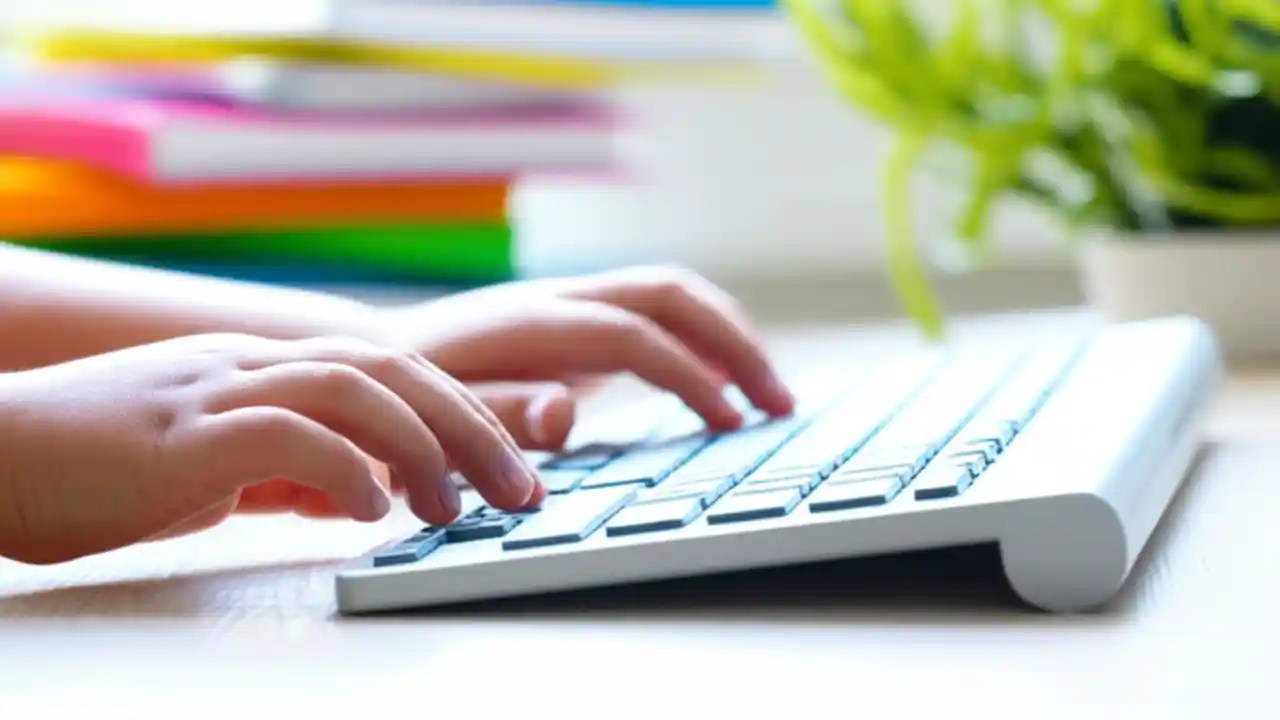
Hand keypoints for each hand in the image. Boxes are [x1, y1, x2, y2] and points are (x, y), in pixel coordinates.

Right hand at [0, 334, 543, 564]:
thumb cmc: (89, 467)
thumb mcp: (212, 467)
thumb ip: (286, 470)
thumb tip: (359, 493)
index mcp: (261, 367)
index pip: (387, 369)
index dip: (459, 412)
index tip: (505, 468)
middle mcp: (249, 364)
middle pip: (390, 368)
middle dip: (472, 425)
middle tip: (521, 489)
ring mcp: (216, 391)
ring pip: (354, 387)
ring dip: (424, 446)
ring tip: (458, 506)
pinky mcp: (182, 436)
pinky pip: (285, 436)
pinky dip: (345, 470)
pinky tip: (373, 510)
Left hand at [375, 266, 794, 435]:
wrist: (367, 361)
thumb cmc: (398, 402)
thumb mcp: (433, 422)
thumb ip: (498, 415)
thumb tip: (567, 408)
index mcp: (527, 323)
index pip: (634, 336)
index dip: (689, 377)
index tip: (731, 424)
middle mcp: (556, 300)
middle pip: (669, 294)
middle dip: (734, 343)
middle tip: (779, 403)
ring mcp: (568, 305)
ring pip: (670, 296)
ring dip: (727, 338)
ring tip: (767, 395)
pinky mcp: (575, 324)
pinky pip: (655, 318)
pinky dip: (699, 345)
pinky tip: (720, 387)